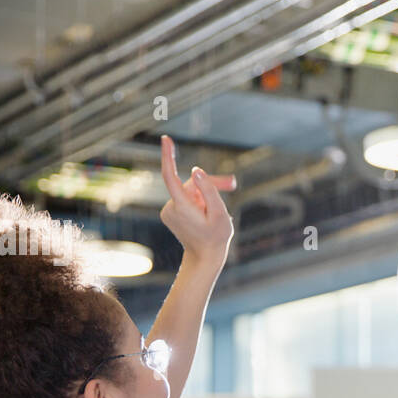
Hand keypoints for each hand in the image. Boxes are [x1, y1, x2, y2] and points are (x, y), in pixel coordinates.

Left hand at [158, 134, 235, 272]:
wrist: (204, 258)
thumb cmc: (216, 237)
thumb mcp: (219, 213)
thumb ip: (209, 190)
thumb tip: (196, 170)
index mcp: (182, 207)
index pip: (170, 176)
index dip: (168, 156)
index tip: (165, 139)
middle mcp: (171, 207)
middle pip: (190, 185)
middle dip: (210, 184)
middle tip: (233, 185)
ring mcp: (169, 211)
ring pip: (189, 192)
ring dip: (205, 194)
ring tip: (219, 209)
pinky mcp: (170, 213)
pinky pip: (186, 199)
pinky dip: (198, 201)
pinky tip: (207, 213)